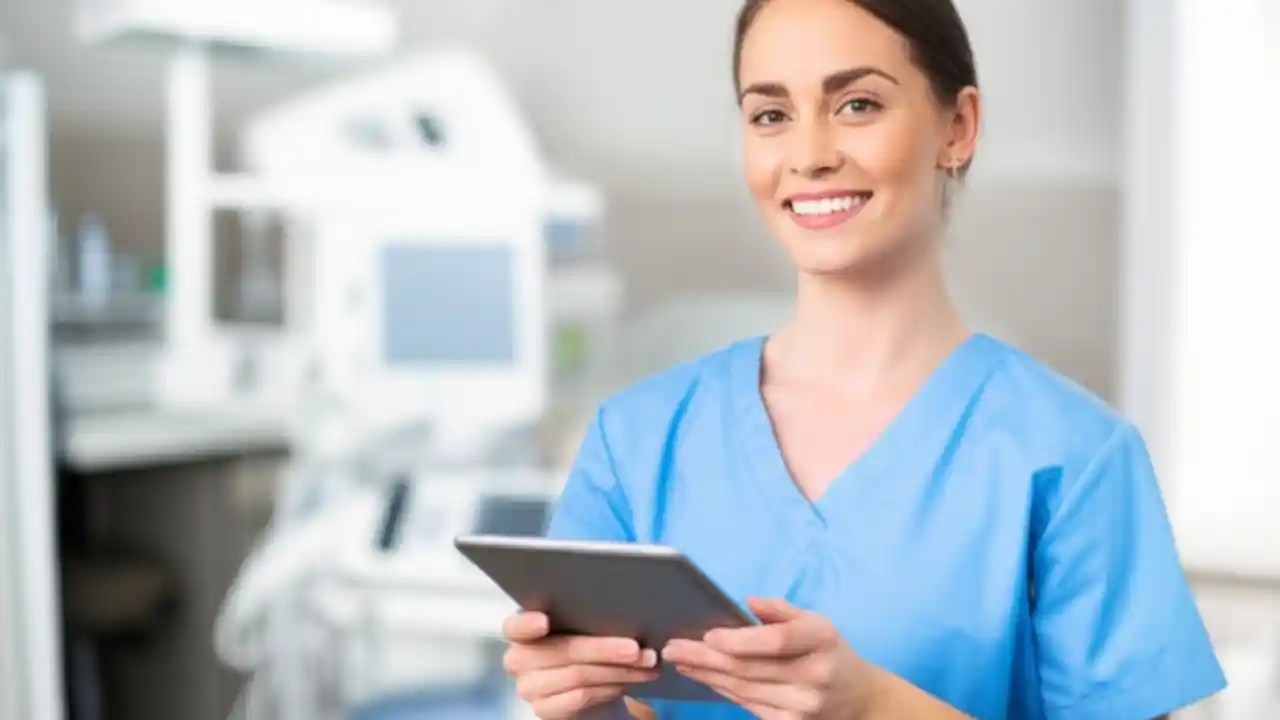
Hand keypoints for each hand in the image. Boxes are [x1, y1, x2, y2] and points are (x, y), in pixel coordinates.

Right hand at [502, 611, 660, 719]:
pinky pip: (581, 696)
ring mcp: (528, 687)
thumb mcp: (584, 631)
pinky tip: (629, 680)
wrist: (591, 693)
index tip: (544, 621)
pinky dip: (610, 687)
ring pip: (578, 675)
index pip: (515, 626)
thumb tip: (622, 611)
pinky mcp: (543, 709)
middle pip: (564, 650)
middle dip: (606, 648)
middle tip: (638, 648)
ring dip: (619, 670)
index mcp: (523, 632)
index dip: (527, 624)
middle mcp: (518, 659)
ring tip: (646, 664)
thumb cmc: (586, 652)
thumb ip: (588, 619)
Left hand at [662, 598, 876, 719]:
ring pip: (743, 689)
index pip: (775, 641)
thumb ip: (782, 610)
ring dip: (706, 674)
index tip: (708, 634)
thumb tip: (749, 601)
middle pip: (750, 668)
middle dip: (706, 657)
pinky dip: (721, 690)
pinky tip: (703, 677)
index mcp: (821, 640)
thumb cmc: (828, 651)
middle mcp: (815, 676)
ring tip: (680, 660)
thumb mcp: (815, 622)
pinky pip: (747, 705)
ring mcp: (803, 706)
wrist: (858, 699)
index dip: (739, 640)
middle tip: (673, 647)